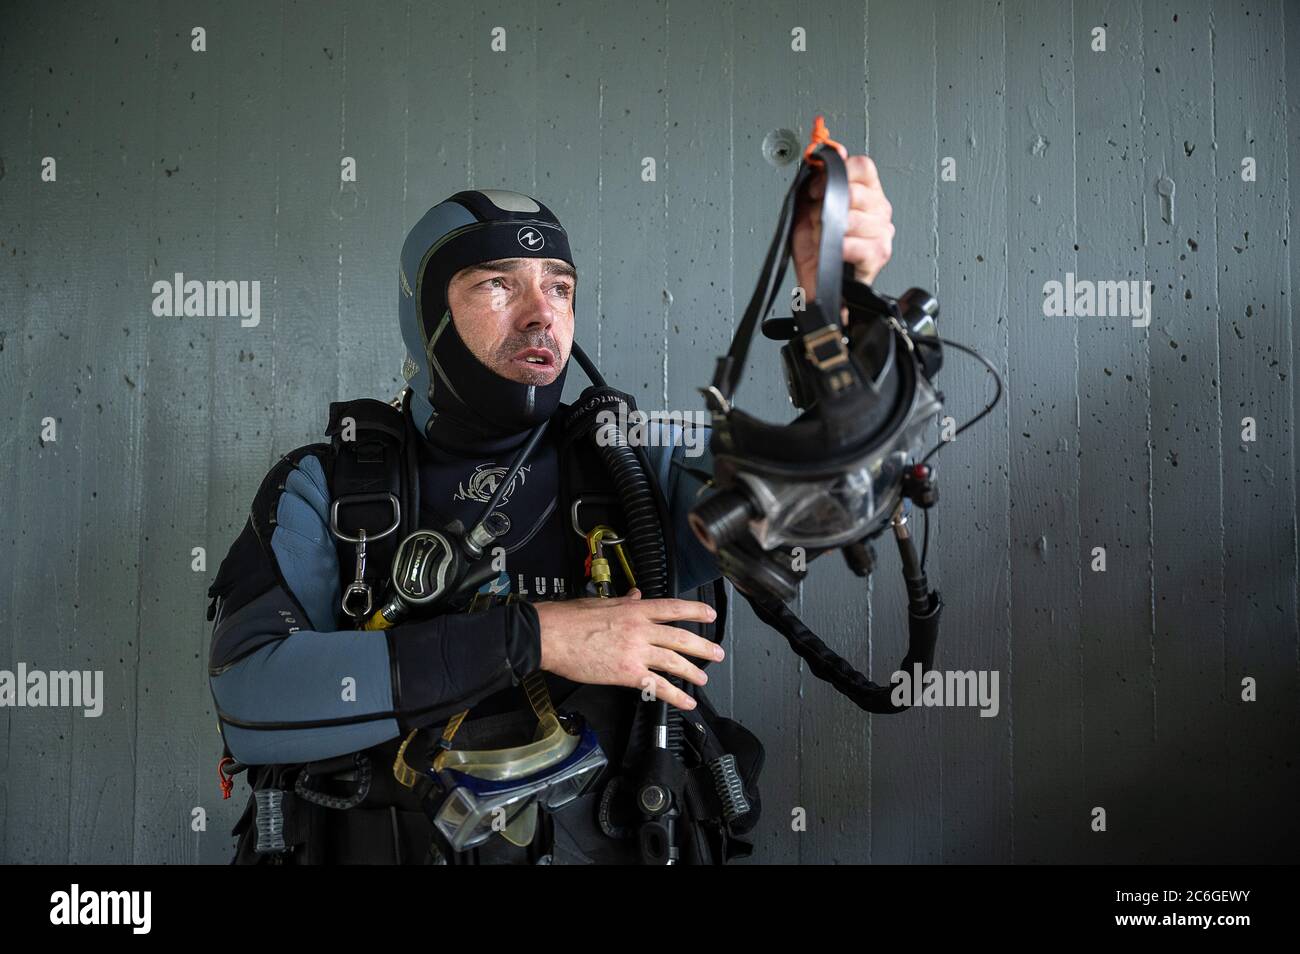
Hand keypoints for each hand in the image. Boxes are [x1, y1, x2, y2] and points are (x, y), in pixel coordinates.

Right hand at [533, 587, 722, 710]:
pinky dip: (675, 695)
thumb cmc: (569, 619)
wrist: (550, 636)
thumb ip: (624, 601)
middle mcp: (640, 629)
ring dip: (693, 670)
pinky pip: (658, 686)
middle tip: (717, 652)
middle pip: (680, 637)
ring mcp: (635, 651)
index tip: (710, 614)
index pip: (673, 608)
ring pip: (674, 661)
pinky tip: (685, 701)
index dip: (696, 611)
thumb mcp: (601, 602)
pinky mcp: (627, 673)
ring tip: (703, 677)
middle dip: (703, 646)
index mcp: (634, 610)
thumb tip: (636, 595)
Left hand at [791, 142, 894, 322]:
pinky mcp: (878, 255)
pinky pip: (854, 243)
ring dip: (826, 230)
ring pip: (850, 218)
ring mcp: (881, 232)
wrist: (815, 283)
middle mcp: (878, 210)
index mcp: (867, 193)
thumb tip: (833, 150)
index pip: (862, 166)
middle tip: (816, 219)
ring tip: (822, 238)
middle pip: (853, 191)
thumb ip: (821, 177)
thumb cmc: (816, 248)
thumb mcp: (810, 206)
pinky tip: (833, 251)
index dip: (835, 173)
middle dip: (824, 206)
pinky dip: (837, 247)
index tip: (817, 187)